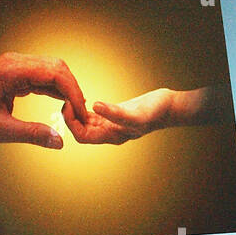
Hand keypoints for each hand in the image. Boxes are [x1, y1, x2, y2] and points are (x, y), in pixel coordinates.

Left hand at [0, 53, 86, 148]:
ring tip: (75, 111)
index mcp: (12, 71)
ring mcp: (16, 65)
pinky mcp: (16, 72)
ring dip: (66, 89)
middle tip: (81, 114)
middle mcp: (16, 62)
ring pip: (53, 69)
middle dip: (73, 90)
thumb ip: (31, 134)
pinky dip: (55, 89)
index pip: (54, 74)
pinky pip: (43, 76)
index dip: (73, 92)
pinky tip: (62, 104)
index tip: (81, 112)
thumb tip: (59, 141)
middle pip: (57, 67)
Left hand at [63, 89, 177, 144]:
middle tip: (65, 100)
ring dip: (76, 112)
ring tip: (70, 97)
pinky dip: (84, 108)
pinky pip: (93, 115)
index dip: (71, 124)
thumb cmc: (156, 112)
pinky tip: (81, 98)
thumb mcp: (135, 113)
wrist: (169, 108)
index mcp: (112, 136)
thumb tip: (95, 106)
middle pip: (80, 131)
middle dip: (70, 118)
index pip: (82, 136)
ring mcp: (111, 124)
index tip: (68, 107)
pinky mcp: (114, 115)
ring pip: (85, 123)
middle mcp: (108, 133)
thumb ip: (115, 112)